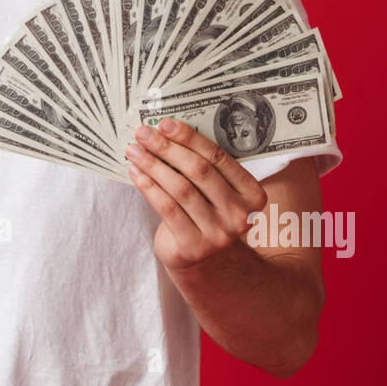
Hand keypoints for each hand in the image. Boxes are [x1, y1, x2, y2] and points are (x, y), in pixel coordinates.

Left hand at [125, 117, 267, 272]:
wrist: (206, 261)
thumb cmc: (207, 213)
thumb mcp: (217, 192)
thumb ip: (205, 167)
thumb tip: (166, 130)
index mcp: (252, 194)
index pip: (219, 158)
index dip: (190, 138)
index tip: (165, 123)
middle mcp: (239, 215)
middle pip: (199, 171)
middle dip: (167, 148)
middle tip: (143, 133)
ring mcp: (218, 234)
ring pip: (180, 189)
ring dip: (153, 165)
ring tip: (134, 150)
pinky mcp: (194, 246)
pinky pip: (167, 208)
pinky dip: (148, 187)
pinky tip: (135, 172)